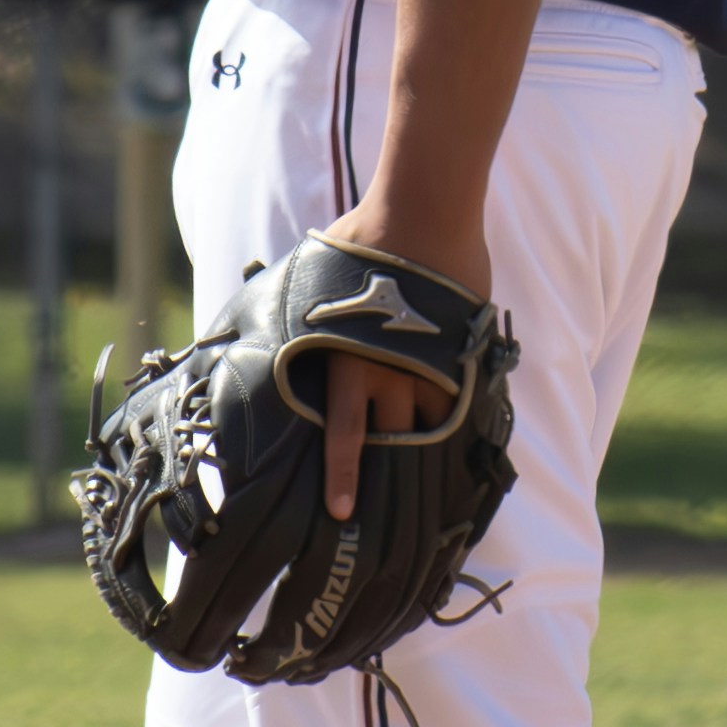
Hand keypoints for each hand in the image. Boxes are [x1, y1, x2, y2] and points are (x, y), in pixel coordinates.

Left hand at [310, 201, 488, 522]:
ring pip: (432, 422)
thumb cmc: (361, 240)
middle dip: (387, 469)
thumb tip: (264, 316)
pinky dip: (457, 410)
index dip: (342, 477)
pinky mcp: (463, 352)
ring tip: (425, 467)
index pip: (345, 435)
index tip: (340, 512)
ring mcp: (431, 364)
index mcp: (347, 361)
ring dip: (425, 438)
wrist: (422, 214)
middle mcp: (389, 372)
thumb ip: (298, 310)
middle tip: (382, 505)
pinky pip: (463, 397)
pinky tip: (459, 425)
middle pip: (392, 439)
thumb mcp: (313, 278)